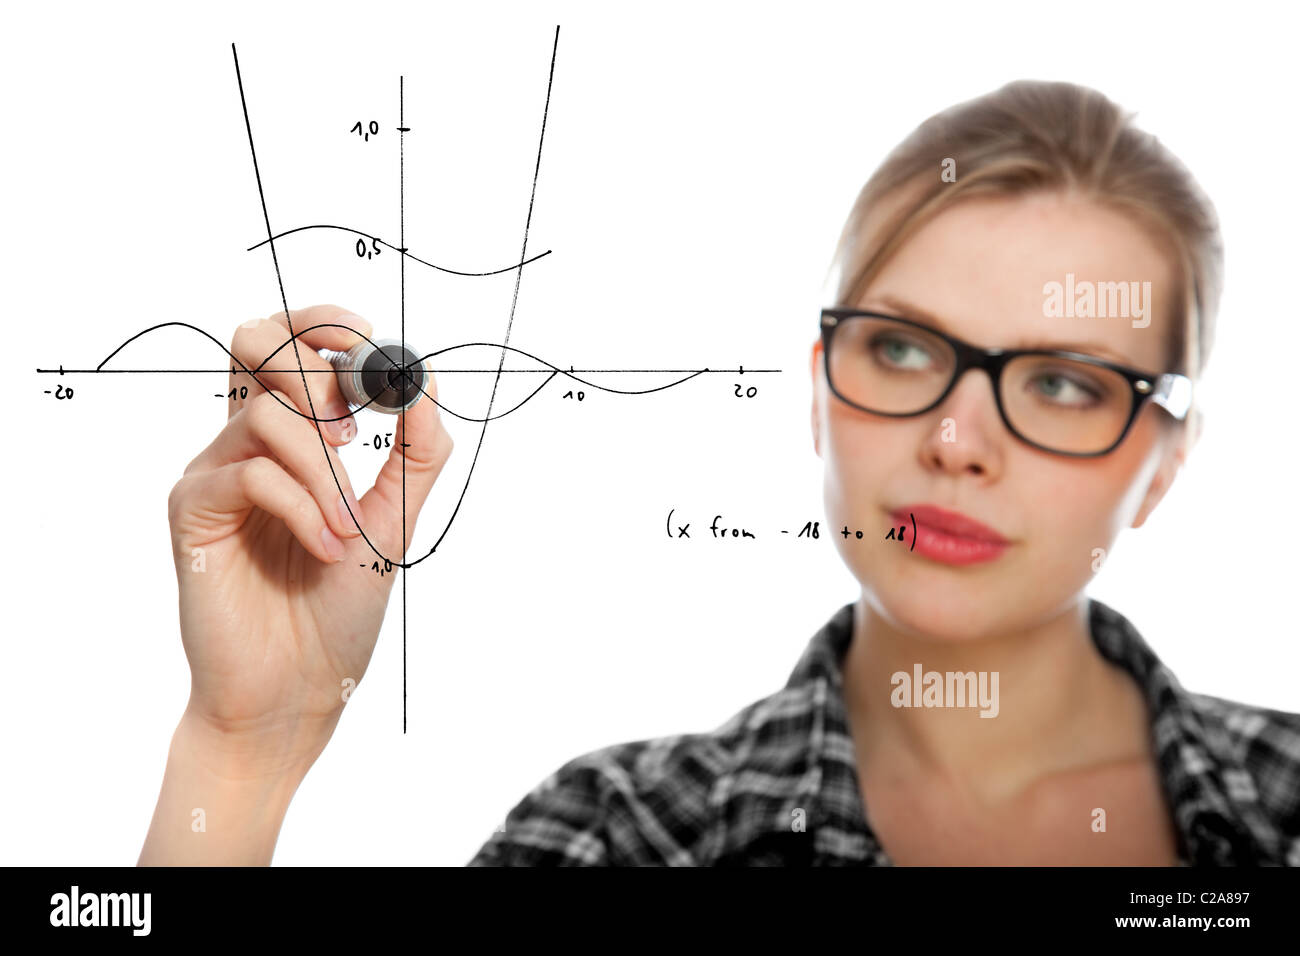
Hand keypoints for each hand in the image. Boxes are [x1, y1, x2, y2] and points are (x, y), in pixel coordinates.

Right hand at [166, 304, 452, 769]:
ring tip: (347, 529)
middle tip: (351, 430)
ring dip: (325, 472)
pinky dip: (303, 508)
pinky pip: (249, 475)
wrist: (296, 689)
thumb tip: (427, 384)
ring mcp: (214, 473)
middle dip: (314, 369)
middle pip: (253, 341)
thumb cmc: (337, 611)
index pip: (289, 343)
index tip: (375, 348)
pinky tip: (328, 550)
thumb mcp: (396, 522)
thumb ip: (415, 455)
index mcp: (291, 439)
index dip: (326, 326)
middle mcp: (245, 444)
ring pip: (265, 415)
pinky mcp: (191, 511)